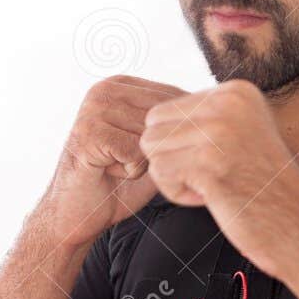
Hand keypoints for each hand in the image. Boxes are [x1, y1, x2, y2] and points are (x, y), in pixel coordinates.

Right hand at [37, 75, 186, 249]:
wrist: (77, 213)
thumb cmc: (117, 183)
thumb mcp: (152, 147)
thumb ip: (176, 126)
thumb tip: (220, 114)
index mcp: (122, 85)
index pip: (175, 97)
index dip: (181, 132)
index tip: (162, 154)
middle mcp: (106, 89)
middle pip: (165, 119)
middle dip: (159, 151)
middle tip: (131, 164)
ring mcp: (95, 108)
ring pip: (153, 137)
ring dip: (143, 163)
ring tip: (119, 167)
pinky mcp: (90, 132)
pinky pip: (137, 153)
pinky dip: (131, 172)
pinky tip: (110, 172)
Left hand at [140, 80, 298, 274]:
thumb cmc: (268, 192)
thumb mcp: (240, 136)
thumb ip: (204, 122)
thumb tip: (152, 122)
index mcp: (236, 92)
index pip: (168, 110)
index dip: (182, 147)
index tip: (220, 163)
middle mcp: (226, 103)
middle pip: (154, 126)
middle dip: (173, 159)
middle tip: (212, 178)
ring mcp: (218, 130)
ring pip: (153, 150)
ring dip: (175, 177)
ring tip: (214, 187)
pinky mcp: (208, 161)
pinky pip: (160, 174)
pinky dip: (179, 194)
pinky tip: (213, 198)